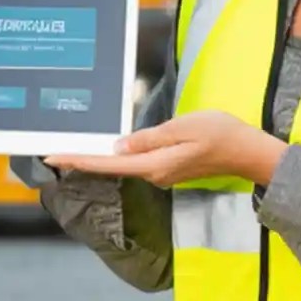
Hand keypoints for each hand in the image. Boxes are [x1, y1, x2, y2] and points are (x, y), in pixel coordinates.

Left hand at [44, 110, 287, 187]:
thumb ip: (149, 137)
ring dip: (101, 157)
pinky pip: (138, 161)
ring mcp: (162, 173)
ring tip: (77, 148)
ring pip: (124, 164)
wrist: (246, 151)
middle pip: (111, 166)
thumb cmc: (219, 134)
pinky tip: (112, 147)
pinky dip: (120, 155)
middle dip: (84, 159)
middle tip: (55, 151)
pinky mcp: (170, 168)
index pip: (108, 163)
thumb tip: (119, 145)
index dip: (79, 160)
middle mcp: (154, 173)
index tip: (53, 157)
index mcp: (154, 164)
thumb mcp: (183, 127)